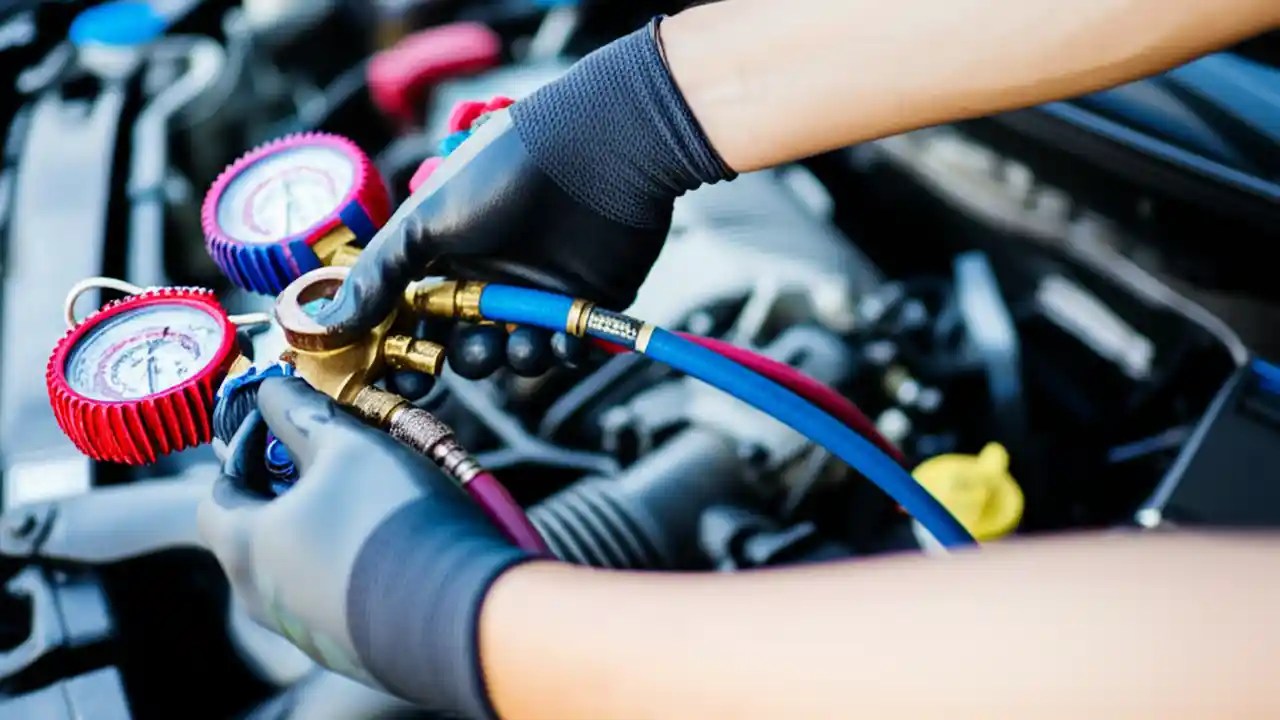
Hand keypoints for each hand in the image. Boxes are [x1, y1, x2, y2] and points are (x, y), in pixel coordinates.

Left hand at [198, 377, 531, 717]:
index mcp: (245, 547)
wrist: (461, 615)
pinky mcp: (349, 649)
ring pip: (301, 562)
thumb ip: (302, 412)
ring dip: (327, 525)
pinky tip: (398, 542)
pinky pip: (339, 594)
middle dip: (294, 486)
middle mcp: (262, 598)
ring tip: (376, 496)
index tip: (284, 427)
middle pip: (260, 528)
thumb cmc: (393, 523)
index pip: (218, 492)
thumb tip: (274, 389)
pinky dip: (356, 562)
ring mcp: (306, 630)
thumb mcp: (348, 446)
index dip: (246, 451)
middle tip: (335, 457)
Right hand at [313, 19, 731, 362]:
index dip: (409, 350)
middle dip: (469, 360)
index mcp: (450, 259)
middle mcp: (494, 278)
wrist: (593, 153)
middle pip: (471, 346)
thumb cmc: (503, 174)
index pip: (420, 320)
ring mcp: (542, 291)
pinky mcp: (588, 302)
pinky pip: (571, 348)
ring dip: (517, 359)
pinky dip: (563, 352)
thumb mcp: (424, 221)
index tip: (402, 376)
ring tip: (522, 342)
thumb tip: (325, 321)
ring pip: (521, 355)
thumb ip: (378, 275)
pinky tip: (560, 336)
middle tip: (469, 355)